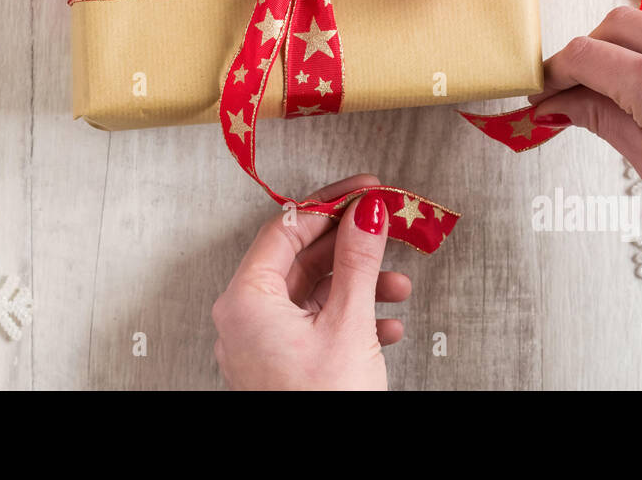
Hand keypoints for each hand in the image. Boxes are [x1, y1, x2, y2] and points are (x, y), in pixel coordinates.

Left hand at [211, 174, 409, 389]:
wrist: (327, 476)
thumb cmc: (323, 404)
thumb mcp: (348, 322)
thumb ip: (359, 259)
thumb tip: (367, 212)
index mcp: (244, 301)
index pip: (285, 228)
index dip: (330, 203)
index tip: (365, 189)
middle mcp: (244, 320)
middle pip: (300, 258)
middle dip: (351, 246)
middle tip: (385, 225)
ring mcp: (261, 345)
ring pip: (312, 293)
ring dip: (358, 284)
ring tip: (397, 286)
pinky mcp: (281, 366)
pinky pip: (314, 324)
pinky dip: (350, 317)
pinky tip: (385, 323)